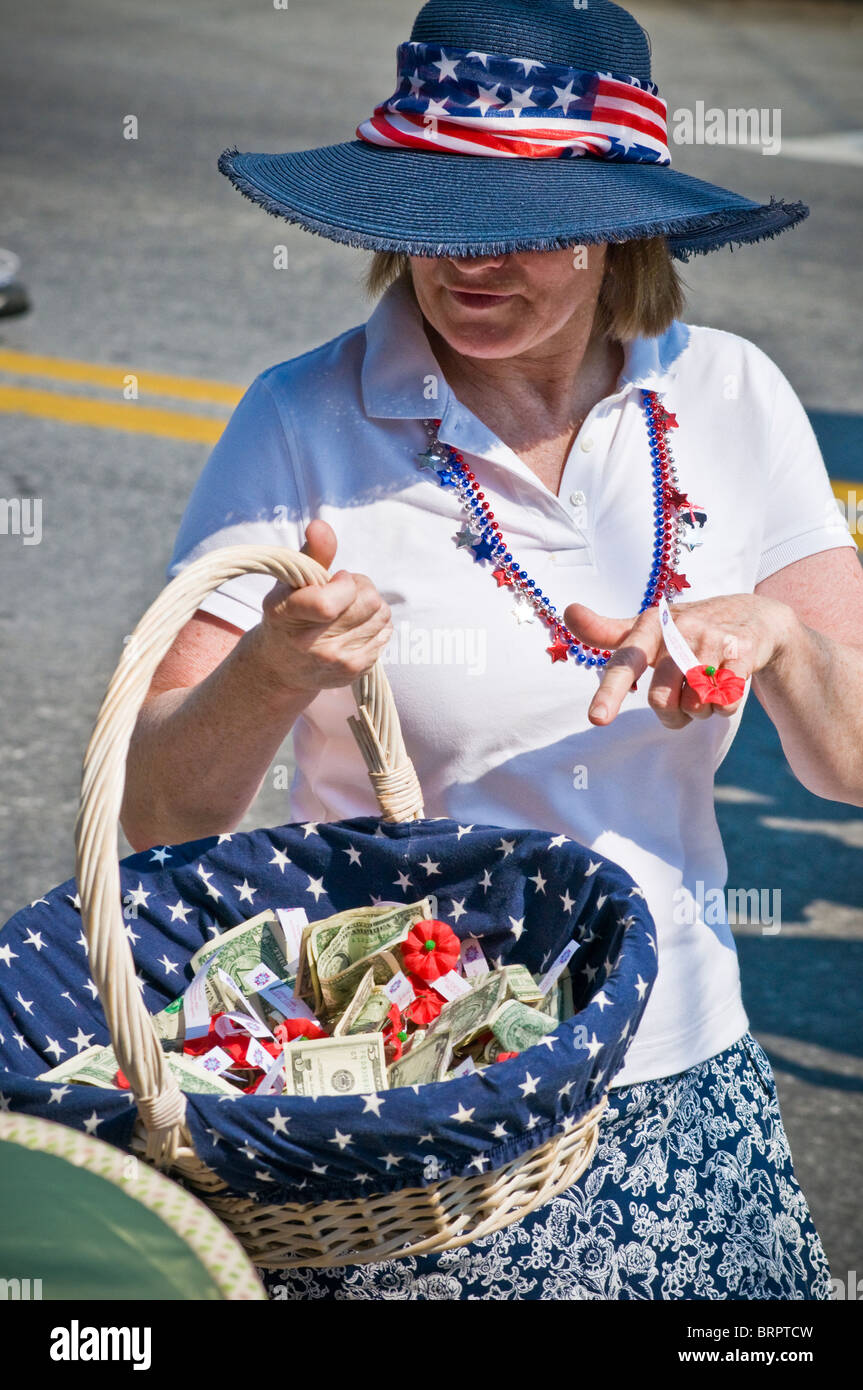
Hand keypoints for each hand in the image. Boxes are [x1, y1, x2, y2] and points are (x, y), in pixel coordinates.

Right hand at [256, 520, 392, 693]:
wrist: (282, 666)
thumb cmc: (288, 615)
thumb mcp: (290, 582)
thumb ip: (311, 553)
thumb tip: (321, 526)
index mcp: (286, 615)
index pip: (329, 603)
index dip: (344, 583)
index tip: (336, 579)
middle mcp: (310, 644)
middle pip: (368, 602)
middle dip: (362, 587)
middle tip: (345, 591)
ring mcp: (334, 661)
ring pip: (382, 615)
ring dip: (371, 605)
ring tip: (350, 608)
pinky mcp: (354, 671)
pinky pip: (386, 634)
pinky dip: (376, 624)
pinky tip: (355, 626)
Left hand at [563, 593, 794, 728]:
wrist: (752, 614)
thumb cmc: (688, 628)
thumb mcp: (647, 627)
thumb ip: (606, 631)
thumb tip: (569, 611)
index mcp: (650, 628)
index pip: (625, 663)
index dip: (610, 692)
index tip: (597, 719)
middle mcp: (680, 631)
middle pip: (661, 700)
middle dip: (670, 713)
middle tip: (681, 695)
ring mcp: (712, 641)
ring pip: (694, 706)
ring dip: (699, 710)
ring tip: (705, 686)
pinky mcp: (742, 653)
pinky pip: (724, 704)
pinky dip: (723, 706)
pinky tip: (727, 683)